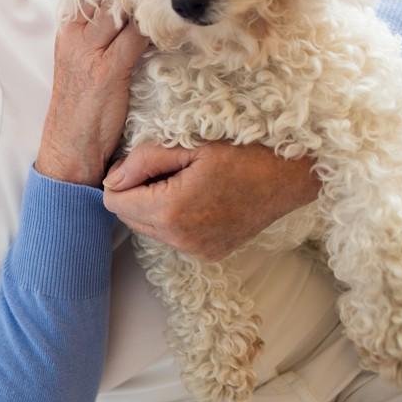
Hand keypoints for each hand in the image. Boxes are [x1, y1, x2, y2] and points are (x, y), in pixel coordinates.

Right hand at [36, 2, 147, 185]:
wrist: (69, 148)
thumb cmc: (82, 107)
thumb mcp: (84, 61)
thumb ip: (103, 34)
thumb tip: (138, 10)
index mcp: (67, 27)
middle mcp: (74, 33)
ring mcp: (89, 50)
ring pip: (122, 8)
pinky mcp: (107, 70)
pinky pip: (136, 37)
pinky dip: (158, 27)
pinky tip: (179, 22)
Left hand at [101, 141, 320, 260]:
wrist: (288, 177)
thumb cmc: (241, 154)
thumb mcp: (187, 146)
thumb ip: (142, 161)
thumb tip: (112, 180)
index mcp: (171, 211)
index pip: (114, 202)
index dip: (121, 180)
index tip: (141, 164)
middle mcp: (180, 239)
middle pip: (128, 218)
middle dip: (135, 194)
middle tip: (165, 170)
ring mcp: (195, 250)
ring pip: (148, 228)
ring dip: (153, 207)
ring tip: (182, 183)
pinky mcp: (208, 254)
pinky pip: (171, 237)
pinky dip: (172, 220)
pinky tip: (196, 199)